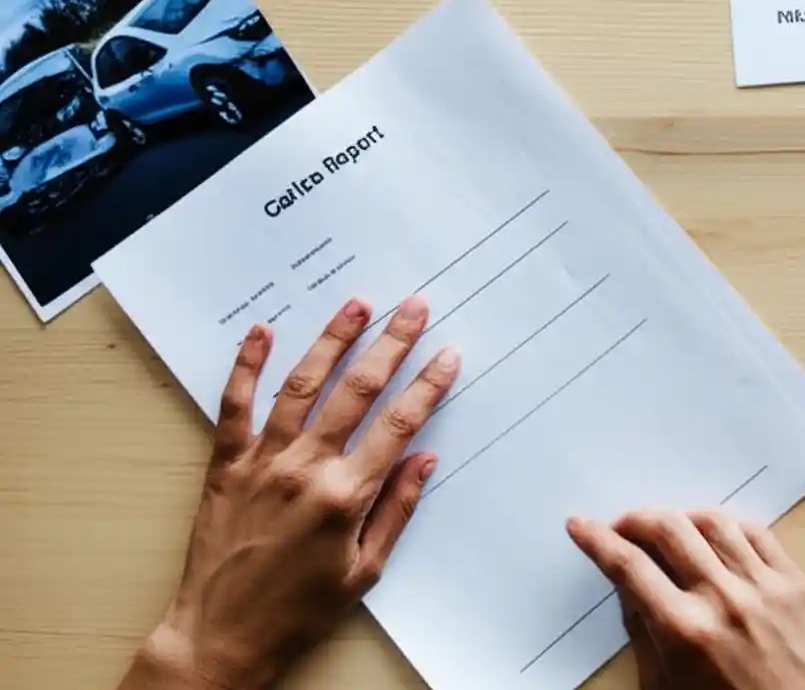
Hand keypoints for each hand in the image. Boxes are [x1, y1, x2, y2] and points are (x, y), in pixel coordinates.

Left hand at [118, 297, 459, 689]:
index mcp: (346, 496)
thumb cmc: (298, 612)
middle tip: (413, 308)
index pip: (399, 425)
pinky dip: (246, 365)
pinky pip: (235, 405)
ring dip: (331, 340)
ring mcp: (262, 462)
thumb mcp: (364, 571)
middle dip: (391, 344)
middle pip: (357, 391)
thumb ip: (395, 510)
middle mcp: (305, 468)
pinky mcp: (226, 465)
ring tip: (357, 305)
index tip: (448, 355)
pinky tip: (261, 332)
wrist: (221, 636)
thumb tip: (424, 459)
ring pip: (301, 386)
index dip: (427, 385)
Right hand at [568, 511, 804, 689]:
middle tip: (623, 526)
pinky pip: (757, 533)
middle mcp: (724, 600)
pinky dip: (728, 526)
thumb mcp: (666, 686)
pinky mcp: (795, 584)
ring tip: (668, 530)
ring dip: (681, 517)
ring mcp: (764, 587)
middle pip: (668, 529)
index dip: (597, 540)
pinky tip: (714, 535)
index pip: (629, 567)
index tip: (581, 525)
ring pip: (713, 521)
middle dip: (635, 519)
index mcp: (685, 631)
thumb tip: (627, 587)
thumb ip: (642, 633)